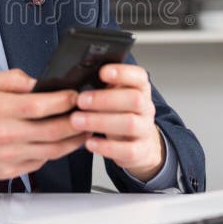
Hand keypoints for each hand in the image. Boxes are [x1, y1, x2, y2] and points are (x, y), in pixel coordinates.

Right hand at [0, 69, 88, 182]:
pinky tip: (63, 143)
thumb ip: (14, 79)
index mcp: (1, 109)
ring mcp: (10, 155)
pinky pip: (41, 162)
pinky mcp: (11, 171)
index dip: (64, 100)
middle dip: (77, 121)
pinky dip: (55, 152)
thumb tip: (38, 82)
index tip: (76, 95)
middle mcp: (7, 134)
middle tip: (89, 113)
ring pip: (53, 150)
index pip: (41, 105)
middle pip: (53, 130)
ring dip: (73, 140)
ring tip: (84, 129)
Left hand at [70, 64, 164, 181]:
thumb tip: (76, 76)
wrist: (141, 144)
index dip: (122, 73)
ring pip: (130, 124)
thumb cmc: (121, 114)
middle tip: (80, 100)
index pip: (139, 76)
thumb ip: (103, 86)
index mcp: (140, 90)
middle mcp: (146, 108)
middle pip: (134, 99)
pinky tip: (89, 142)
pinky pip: (127, 150)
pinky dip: (106, 147)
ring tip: (77, 120)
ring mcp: (145, 130)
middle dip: (105, 99)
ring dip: (100, 122)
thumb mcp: (116, 96)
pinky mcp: (140, 151)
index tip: (102, 72)